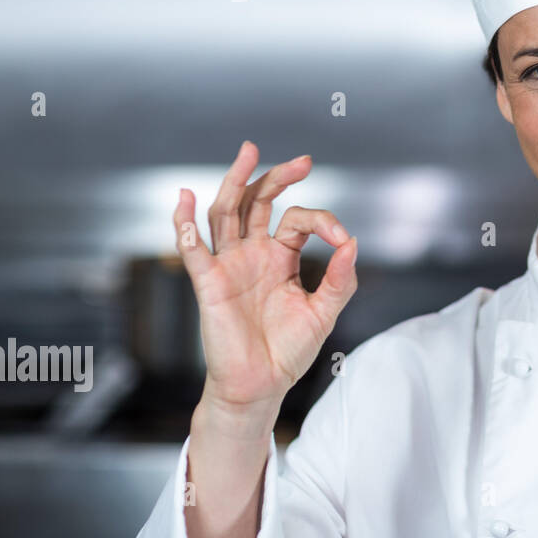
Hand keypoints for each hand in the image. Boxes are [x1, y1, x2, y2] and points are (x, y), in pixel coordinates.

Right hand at [174, 140, 357, 412]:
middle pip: (257, 202)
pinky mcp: (209, 282)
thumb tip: (353, 242)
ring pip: (226, 213)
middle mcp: (253, 254)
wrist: (261, 385)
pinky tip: (185, 197)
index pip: (298, 220)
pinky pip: (192, 248)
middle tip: (303, 161)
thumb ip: (341, 278)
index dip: (323, 221)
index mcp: (281, 257)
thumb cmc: (289, 350)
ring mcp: (229, 265)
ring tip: (248, 152)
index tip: (342, 240)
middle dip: (276, 177)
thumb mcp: (325, 311)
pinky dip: (184, 222)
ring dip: (235, 181)